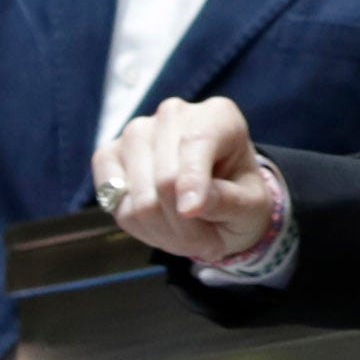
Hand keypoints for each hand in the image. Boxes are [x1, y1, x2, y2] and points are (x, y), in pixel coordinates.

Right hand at [97, 96, 284, 271]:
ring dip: (164, 231)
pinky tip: (161, 228)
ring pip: (139, 199)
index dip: (191, 182)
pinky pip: (115, 204)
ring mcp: (136, 133)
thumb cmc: (239, 198)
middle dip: (185, 225)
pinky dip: (139, 228)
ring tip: (188, 238)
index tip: (193, 210)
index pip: (195, 143)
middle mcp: (173, 115)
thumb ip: (227, 201)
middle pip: (164, 179)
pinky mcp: (108, 156)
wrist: (217, 202)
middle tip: (208, 245)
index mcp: (218, 116)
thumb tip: (190, 206)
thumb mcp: (251, 204)